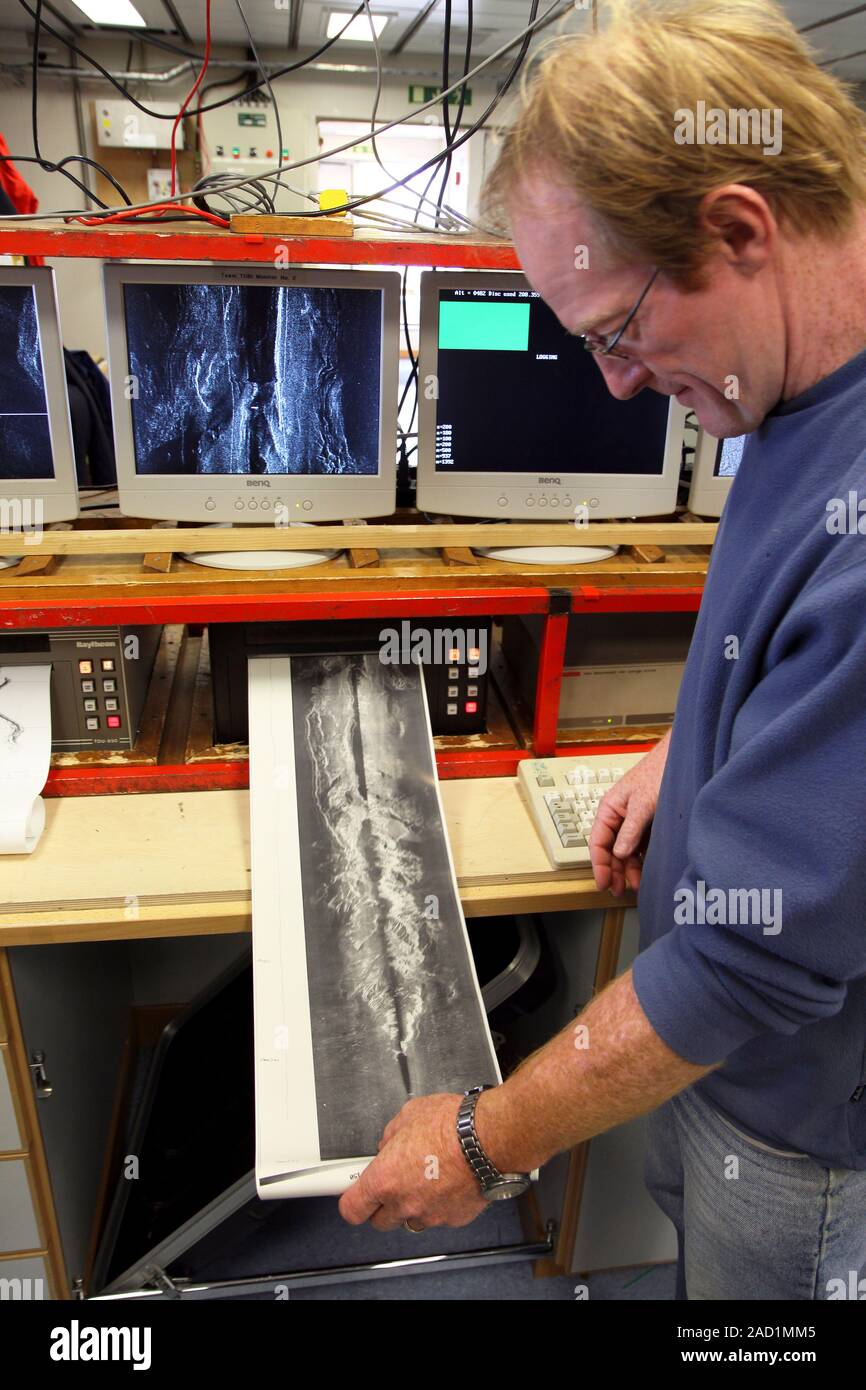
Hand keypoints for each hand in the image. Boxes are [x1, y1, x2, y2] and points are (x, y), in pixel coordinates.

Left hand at [338, 1093, 486, 1231]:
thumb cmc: (452, 1125)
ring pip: (411, 1220)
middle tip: (393, 1183)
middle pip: (380, 1222)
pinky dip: (440, 1205)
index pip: (352, 1210)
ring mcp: (430, 1214)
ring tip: (426, 1179)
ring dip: (412, 1206)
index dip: (352, 1203)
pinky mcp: (454, 1219)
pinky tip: (448, 1182)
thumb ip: (391, 1136)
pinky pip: (439, 1217)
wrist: (490, 1138)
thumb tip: (389, 1143)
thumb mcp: (409, 1115)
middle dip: (383, 1205)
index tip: (354, 1194)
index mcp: (385, 1179)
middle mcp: (405, 1203)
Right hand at [588, 731, 669, 896]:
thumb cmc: (658, 772)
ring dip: (628, 869)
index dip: (599, 864)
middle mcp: (619, 816)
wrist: (681, 759)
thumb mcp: (643, 803)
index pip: (598, 841)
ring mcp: (634, 821)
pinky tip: (645, 872)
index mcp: (610, 808)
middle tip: (618, 891)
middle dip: (613, 871)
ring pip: (625, 850)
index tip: (603, 882)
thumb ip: (631, 829)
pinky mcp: (649, 824)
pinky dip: (641, 860)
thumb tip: (619, 853)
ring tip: (634, 886)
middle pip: (610, 849)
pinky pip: (641, 846)